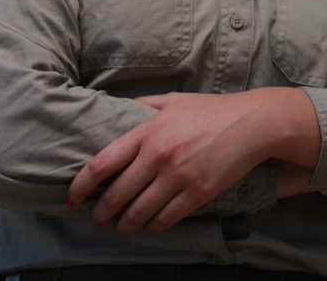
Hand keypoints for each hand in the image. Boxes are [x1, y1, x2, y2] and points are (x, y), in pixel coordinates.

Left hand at [67, 88, 317, 233]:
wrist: (253, 123)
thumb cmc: (213, 110)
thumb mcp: (174, 100)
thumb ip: (144, 106)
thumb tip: (119, 111)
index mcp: (148, 131)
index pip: (102, 163)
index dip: (82, 185)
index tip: (73, 197)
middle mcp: (159, 155)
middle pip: (117, 194)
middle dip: (102, 212)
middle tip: (98, 218)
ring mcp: (178, 176)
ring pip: (139, 212)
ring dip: (126, 224)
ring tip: (123, 226)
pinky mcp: (198, 193)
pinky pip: (166, 218)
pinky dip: (154, 225)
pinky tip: (152, 223)